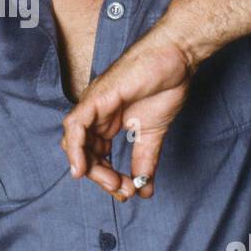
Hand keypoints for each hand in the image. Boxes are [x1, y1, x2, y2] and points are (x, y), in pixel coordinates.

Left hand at [61, 22, 200, 199]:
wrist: (176, 59)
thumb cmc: (164, 85)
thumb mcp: (152, 133)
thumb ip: (145, 160)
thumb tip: (144, 190)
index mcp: (106, 124)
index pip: (96, 158)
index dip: (107, 178)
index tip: (128, 191)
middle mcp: (95, 116)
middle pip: (83, 154)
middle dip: (100, 177)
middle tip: (122, 190)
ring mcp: (93, 105)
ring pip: (74, 142)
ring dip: (90, 168)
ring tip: (112, 183)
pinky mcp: (97, 98)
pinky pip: (75, 125)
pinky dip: (75, 148)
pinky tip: (82, 168)